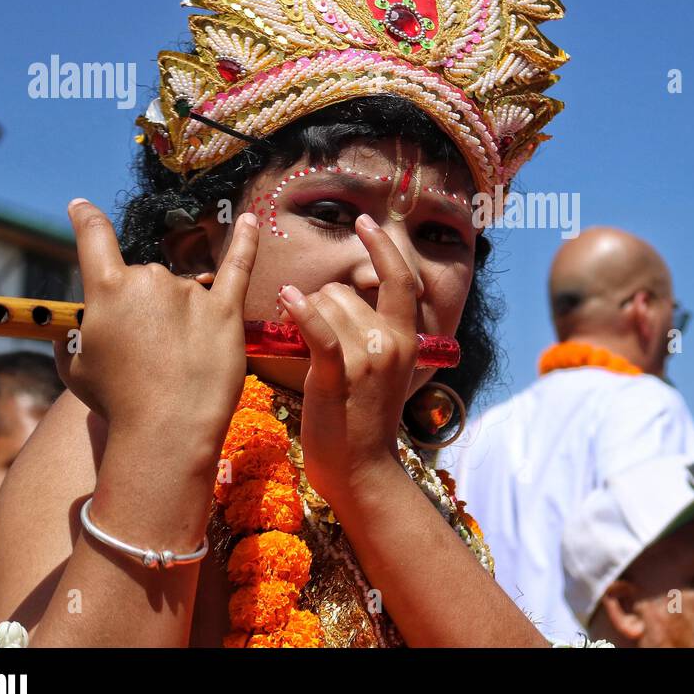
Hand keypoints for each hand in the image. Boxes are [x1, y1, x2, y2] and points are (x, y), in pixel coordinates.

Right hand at [54, 200, 258, 457]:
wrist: (166, 429)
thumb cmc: (117, 403)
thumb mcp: (75, 369)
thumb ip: (76, 338)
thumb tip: (81, 330)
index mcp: (107, 289)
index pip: (93, 238)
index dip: (86, 219)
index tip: (81, 207)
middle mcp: (149, 280)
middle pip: (144, 280)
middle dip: (143, 313)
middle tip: (145, 357)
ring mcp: (191, 293)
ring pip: (182, 292)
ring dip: (178, 318)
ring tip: (175, 362)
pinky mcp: (225, 311)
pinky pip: (238, 268)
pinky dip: (248, 242)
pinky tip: (253, 221)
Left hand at [276, 212, 418, 504]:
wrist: (363, 470)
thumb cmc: (365, 422)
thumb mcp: (385, 371)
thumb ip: (374, 333)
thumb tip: (341, 299)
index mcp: (406, 339)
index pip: (400, 279)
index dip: (383, 246)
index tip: (366, 223)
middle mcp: (391, 342)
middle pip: (343, 291)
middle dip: (321, 304)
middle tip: (314, 339)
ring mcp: (367, 359)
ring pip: (324, 306)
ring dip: (305, 319)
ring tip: (306, 353)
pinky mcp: (338, 375)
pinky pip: (319, 330)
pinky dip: (302, 312)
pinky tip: (287, 299)